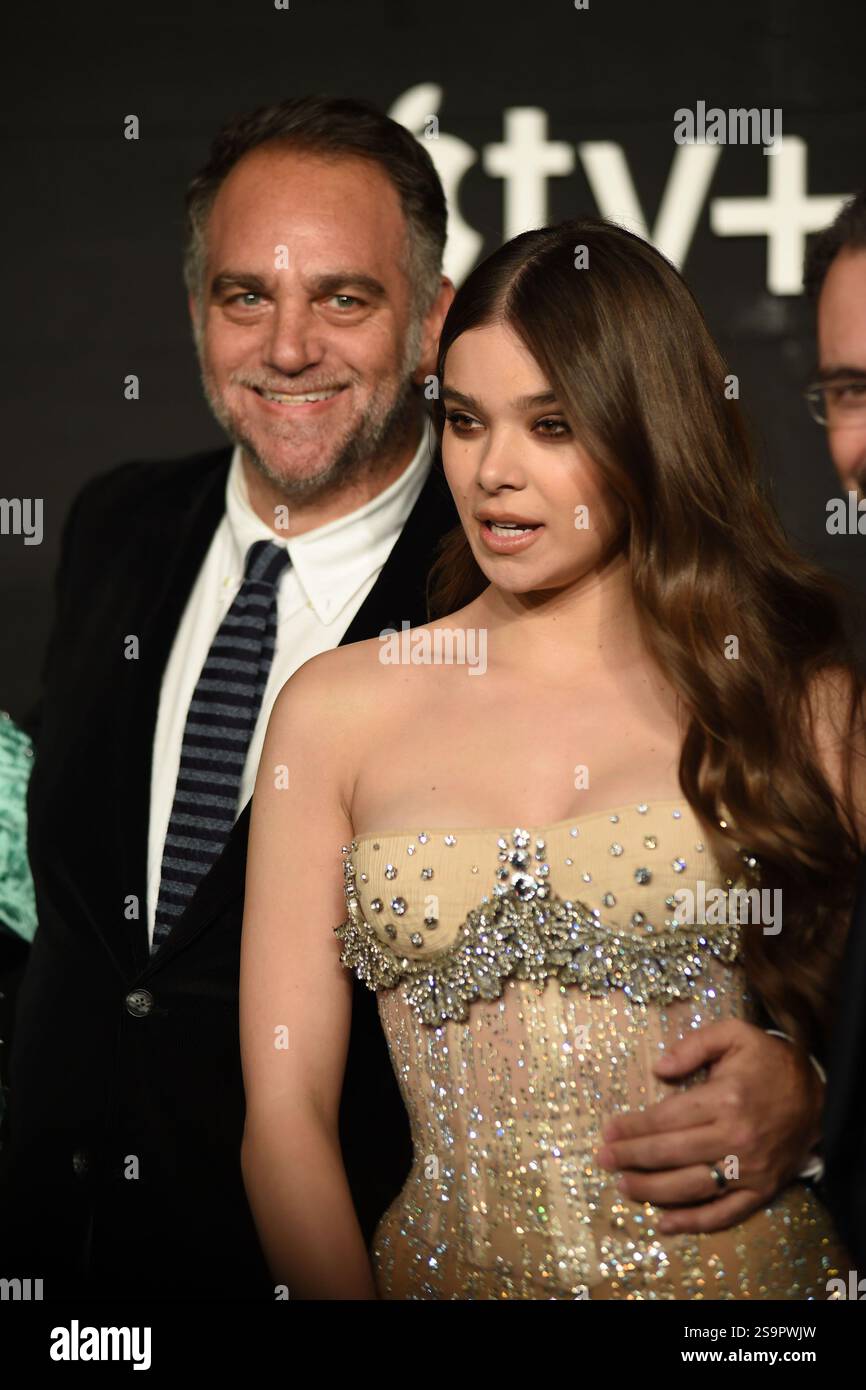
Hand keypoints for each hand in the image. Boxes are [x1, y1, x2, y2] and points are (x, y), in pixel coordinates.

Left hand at [595, 1019, 823, 1233]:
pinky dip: (694, 1222)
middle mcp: (735, 1138)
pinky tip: (664, 1223)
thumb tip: (658, 1068)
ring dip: (652, 1189)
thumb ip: (693, 1045)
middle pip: (672, 1153)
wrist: (818, 1096)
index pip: (667, 1118)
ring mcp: (749, 1169)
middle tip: (603, 1158)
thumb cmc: (769, 1062)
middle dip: (632, 1157)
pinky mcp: (761, 1190)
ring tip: (622, 1185)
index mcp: (726, 1098)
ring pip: (691, 1186)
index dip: (634, 1126)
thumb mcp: (734, 1034)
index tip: (609, 1131)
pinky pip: (724, 1213)